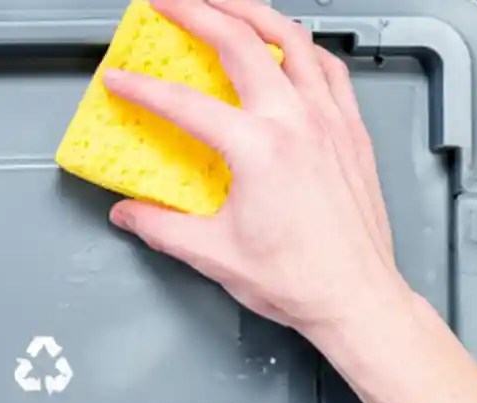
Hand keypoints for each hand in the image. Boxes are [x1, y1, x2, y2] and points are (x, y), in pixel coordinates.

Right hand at [105, 0, 412, 337]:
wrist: (355, 298)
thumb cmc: (299, 280)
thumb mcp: (212, 255)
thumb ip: (161, 227)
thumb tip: (129, 213)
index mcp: (258, 149)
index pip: (185, 104)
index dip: (143, 90)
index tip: (120, 81)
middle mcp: (296, 122)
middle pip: (240, 42)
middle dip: (198, 12)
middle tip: (169, 1)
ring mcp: (329, 120)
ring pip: (292, 40)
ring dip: (253, 12)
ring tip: (226, 2)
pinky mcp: (352, 130)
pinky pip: (329, 68)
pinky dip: (303, 46)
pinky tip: (290, 45)